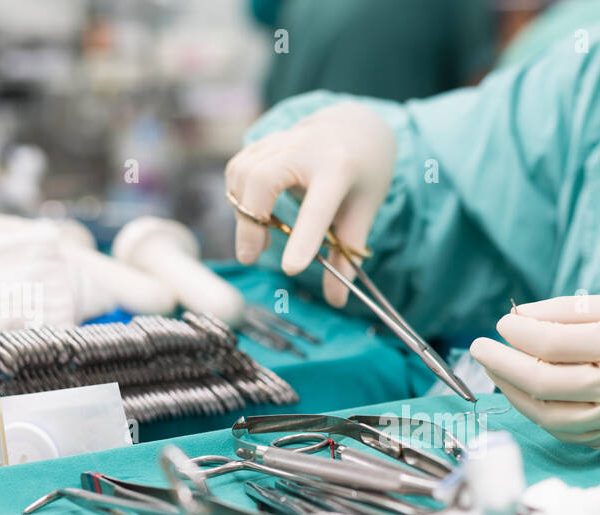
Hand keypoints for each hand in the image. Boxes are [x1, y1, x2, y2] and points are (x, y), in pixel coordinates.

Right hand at [225, 103, 396, 307]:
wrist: (357, 128)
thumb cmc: (362, 177)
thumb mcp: (362, 214)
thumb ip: (347, 256)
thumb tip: (336, 302)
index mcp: (339, 169)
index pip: (317, 207)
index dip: (303, 238)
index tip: (291, 269)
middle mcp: (307, 147)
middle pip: (261, 180)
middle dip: (250, 222)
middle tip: (252, 256)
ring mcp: (282, 138)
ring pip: (242, 172)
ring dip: (241, 211)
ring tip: (257, 238)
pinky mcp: (265, 139)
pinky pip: (238, 167)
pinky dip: (237, 195)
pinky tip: (252, 213)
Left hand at [470, 295, 599, 484]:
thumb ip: (572, 310)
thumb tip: (520, 317)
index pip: (555, 343)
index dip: (519, 335)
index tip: (502, 324)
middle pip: (544, 380)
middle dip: (502, 364)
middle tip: (479, 347)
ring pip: (547, 412)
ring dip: (512, 392)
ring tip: (495, 370)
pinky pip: (562, 430)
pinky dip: (534, 412)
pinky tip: (521, 393)